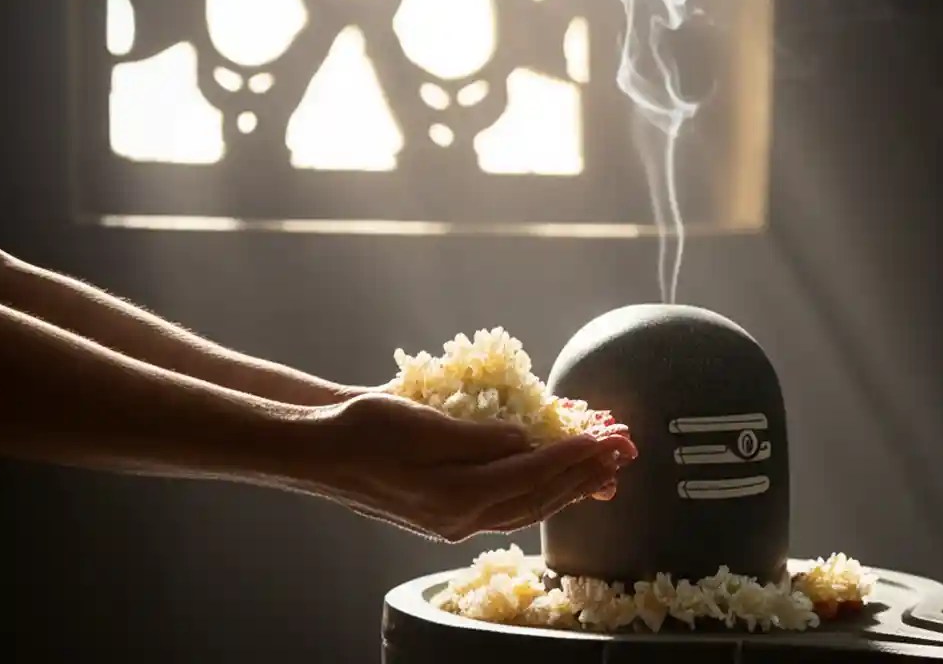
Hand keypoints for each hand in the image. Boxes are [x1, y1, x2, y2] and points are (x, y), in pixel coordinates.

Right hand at [308, 393, 636, 542]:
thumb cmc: (363, 428)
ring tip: (605, 469)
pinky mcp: (449, 512)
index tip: (604, 438)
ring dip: (570, 485)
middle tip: (622, 451)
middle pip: (538, 498)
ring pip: (527, 506)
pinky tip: (558, 480)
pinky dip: (540, 489)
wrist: (319, 449)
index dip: (572, 454)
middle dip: (585, 474)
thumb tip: (528, 441)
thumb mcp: (422, 423)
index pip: (531, 474)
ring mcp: (455, 520)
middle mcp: (460, 517)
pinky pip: (508, 504)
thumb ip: (480, 438)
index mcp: (455, 495)